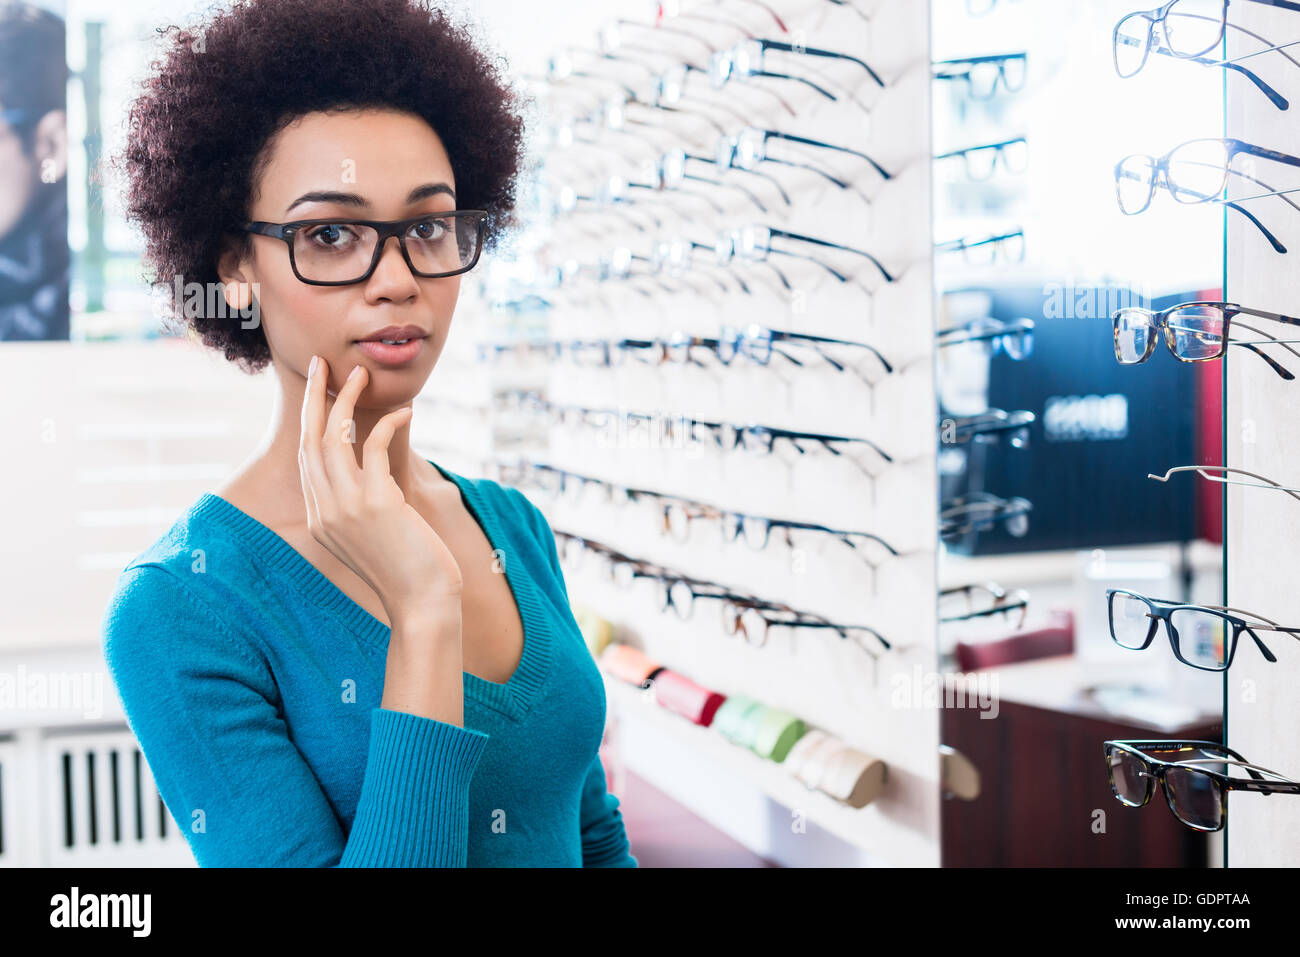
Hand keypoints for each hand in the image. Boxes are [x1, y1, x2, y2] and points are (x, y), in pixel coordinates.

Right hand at [298, 355, 462, 619]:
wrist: (421, 604)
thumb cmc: (408, 571)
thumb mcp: (373, 537)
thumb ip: (361, 507)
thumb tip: (373, 475)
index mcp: (319, 519)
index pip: (306, 459)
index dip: (312, 421)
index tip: (320, 392)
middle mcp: (324, 510)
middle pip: (309, 440)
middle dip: (312, 397)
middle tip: (319, 364)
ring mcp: (345, 507)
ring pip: (333, 437)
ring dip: (346, 399)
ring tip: (361, 374)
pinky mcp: (374, 503)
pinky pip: (373, 446)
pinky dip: (388, 424)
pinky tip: (405, 413)